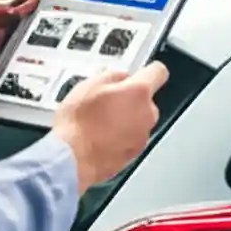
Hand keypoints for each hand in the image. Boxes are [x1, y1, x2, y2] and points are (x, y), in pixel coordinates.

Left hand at [0, 0, 38, 101]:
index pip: (13, 9)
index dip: (26, 5)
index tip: (40, 2)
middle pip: (19, 27)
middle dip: (31, 23)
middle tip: (41, 20)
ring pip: (20, 47)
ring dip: (27, 44)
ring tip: (35, 39)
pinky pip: (14, 68)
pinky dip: (21, 65)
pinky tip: (27, 59)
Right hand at [51, 62, 168, 193]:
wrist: (71, 159)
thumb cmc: (77, 124)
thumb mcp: (88, 85)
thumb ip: (112, 75)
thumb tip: (120, 77)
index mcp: (138, 92)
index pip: (158, 71)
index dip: (149, 70)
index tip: (141, 72)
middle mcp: (146, 114)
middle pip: (146, 100)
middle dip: (130, 99)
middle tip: (107, 100)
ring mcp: (142, 136)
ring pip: (139, 120)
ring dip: (125, 119)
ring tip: (99, 122)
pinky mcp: (134, 154)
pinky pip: (131, 138)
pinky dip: (121, 137)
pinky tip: (100, 137)